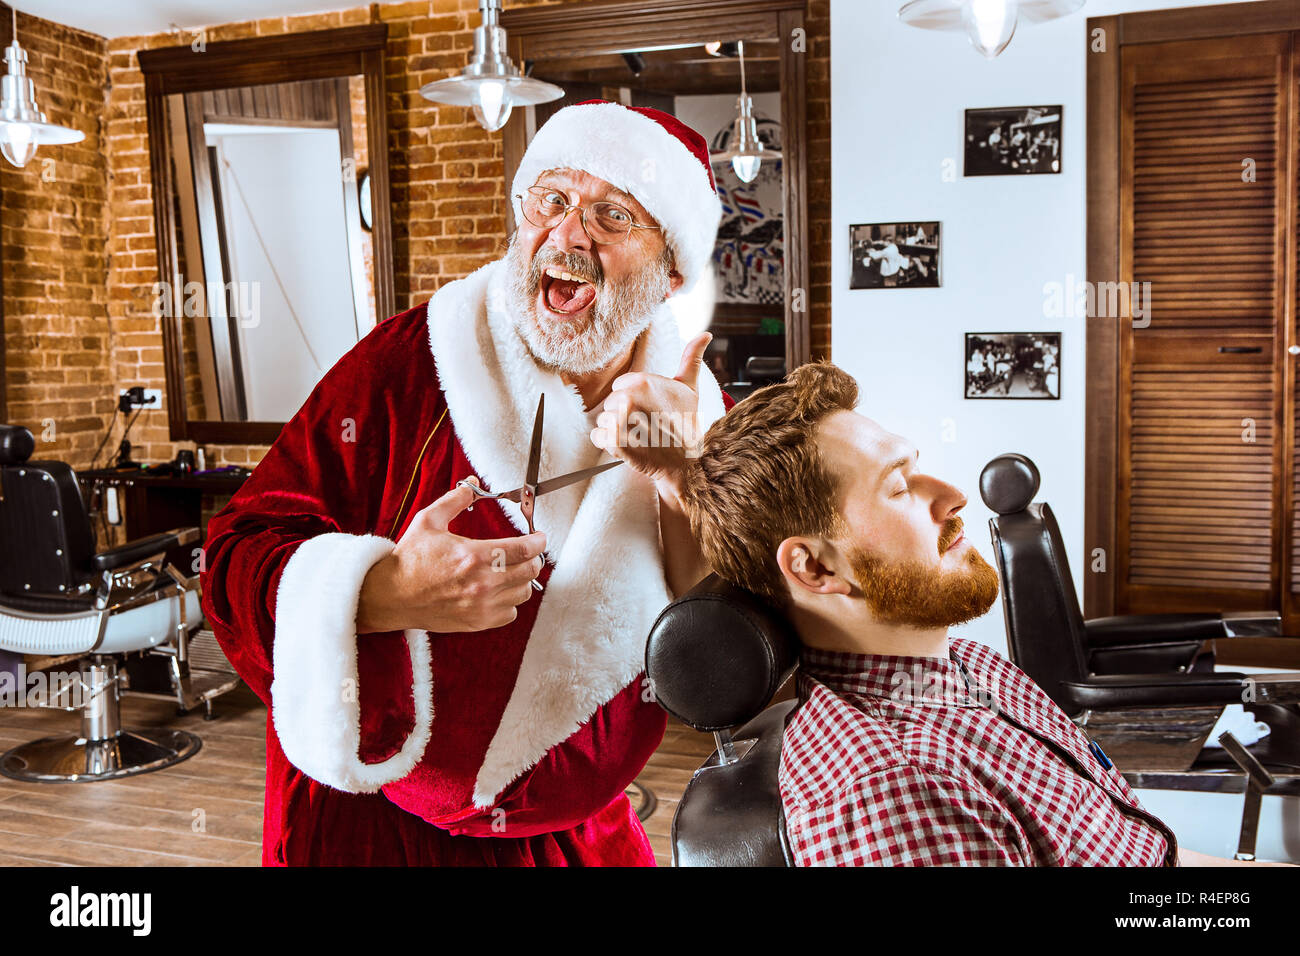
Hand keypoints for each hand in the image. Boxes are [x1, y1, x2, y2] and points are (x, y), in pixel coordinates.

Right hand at [357, 478, 546, 633]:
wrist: (391, 596)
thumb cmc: (410, 559)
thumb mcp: (428, 521)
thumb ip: (455, 500)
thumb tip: (472, 483)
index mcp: (474, 556)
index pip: (524, 549)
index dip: (538, 541)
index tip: (539, 537)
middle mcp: (482, 583)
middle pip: (530, 571)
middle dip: (533, 558)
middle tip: (527, 552)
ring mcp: (481, 606)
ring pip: (524, 592)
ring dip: (522, 579)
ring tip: (511, 570)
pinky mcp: (477, 622)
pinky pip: (511, 613)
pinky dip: (510, 601)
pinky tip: (498, 590)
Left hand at [591, 332, 710, 490]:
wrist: (685, 463)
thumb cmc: (686, 426)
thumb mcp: (690, 388)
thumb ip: (691, 358)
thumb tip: (705, 334)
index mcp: (642, 381)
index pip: (620, 387)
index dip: (633, 401)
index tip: (649, 411)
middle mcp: (629, 397)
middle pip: (609, 403)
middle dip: (623, 416)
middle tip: (646, 426)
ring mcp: (620, 420)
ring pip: (602, 420)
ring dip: (616, 431)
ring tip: (638, 437)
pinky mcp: (614, 441)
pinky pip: (597, 437)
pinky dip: (608, 444)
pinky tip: (628, 447)